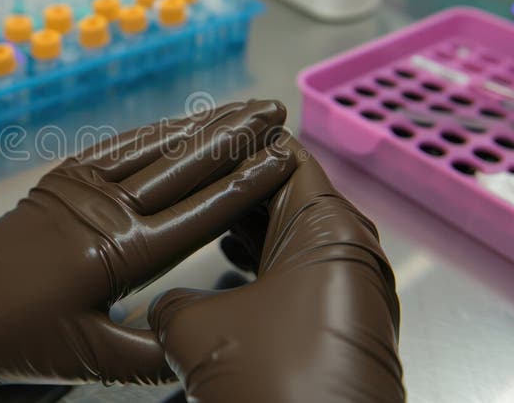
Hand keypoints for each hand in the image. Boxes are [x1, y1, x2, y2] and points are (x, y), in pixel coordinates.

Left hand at [0, 100, 296, 401]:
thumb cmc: (19, 340)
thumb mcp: (95, 360)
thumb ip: (158, 354)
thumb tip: (204, 346)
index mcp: (122, 252)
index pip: (202, 211)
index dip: (247, 182)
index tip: (284, 156)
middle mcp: (105, 209)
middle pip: (184, 164)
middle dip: (235, 136)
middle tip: (274, 111)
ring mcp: (80, 186)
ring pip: (154, 147)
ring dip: (201, 124)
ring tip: (241, 108)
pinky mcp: (60, 179)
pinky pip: (117, 147)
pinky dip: (155, 131)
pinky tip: (180, 121)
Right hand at [149, 137, 404, 402]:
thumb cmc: (279, 388)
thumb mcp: (198, 330)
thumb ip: (170, 301)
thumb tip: (164, 304)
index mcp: (329, 229)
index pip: (284, 156)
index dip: (236, 142)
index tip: (196, 137)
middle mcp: (349, 252)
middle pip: (286, 195)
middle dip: (232, 188)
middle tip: (184, 177)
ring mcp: (347, 291)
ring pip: (289, 239)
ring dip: (244, 230)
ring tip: (197, 218)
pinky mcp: (339, 327)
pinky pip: (296, 277)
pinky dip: (261, 268)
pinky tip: (229, 274)